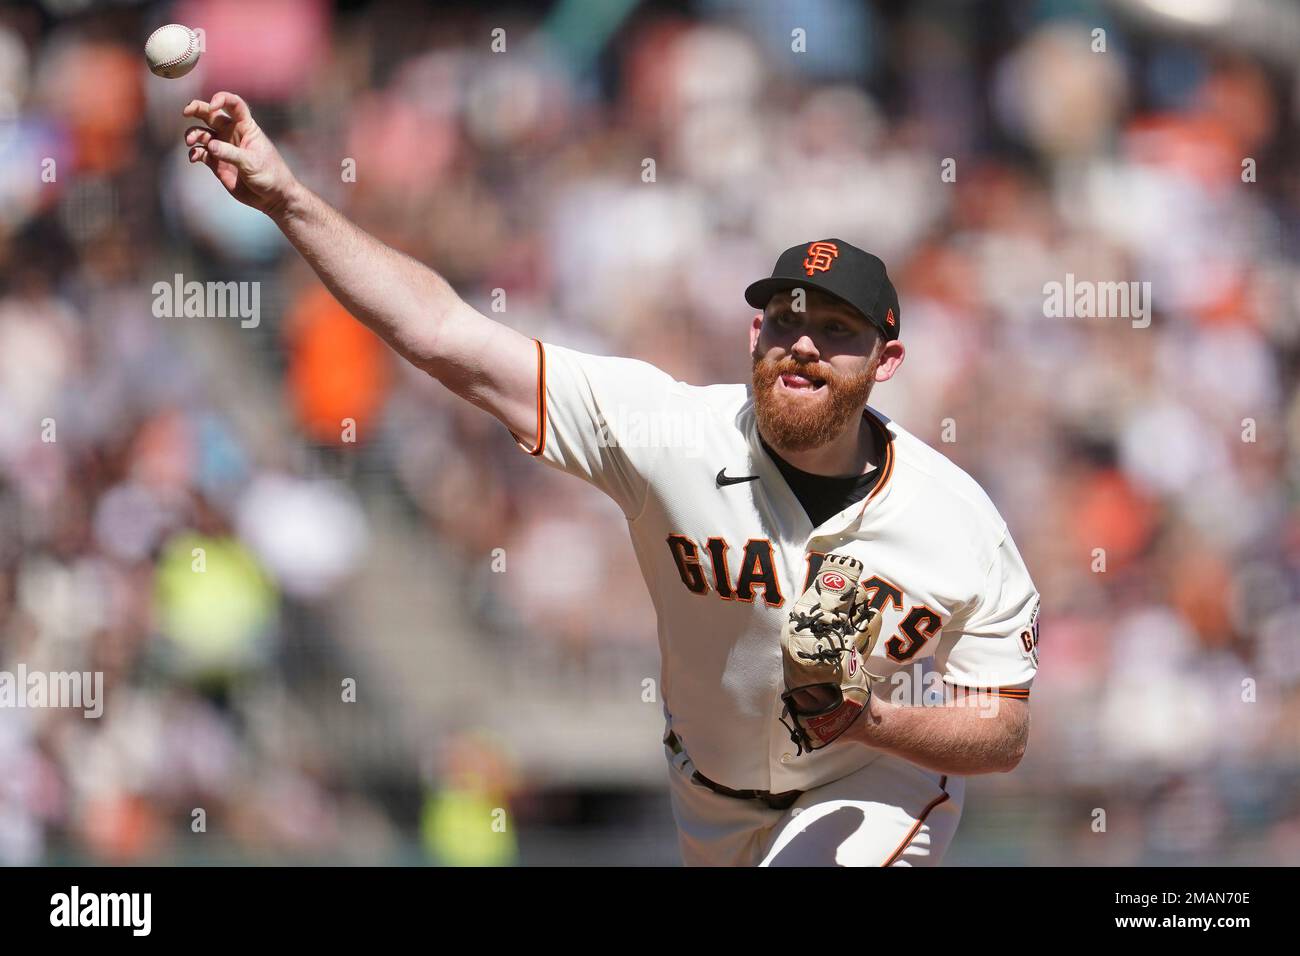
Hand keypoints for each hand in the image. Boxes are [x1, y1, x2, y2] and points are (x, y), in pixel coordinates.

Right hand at [182, 91, 298, 218]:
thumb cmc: (269, 175)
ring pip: (202, 133)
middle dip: (197, 109)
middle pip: (211, 114)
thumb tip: (209, 145)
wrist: (271, 197)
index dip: (222, 99)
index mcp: (246, 127)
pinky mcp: (217, 163)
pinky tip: (194, 158)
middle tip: (186, 112)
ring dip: (193, 134)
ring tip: (190, 142)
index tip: (212, 105)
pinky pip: (200, 152)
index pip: (234, 104)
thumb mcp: (251, 162)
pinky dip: (194, 153)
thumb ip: (230, 153)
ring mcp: (223, 147)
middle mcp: (232, 134)